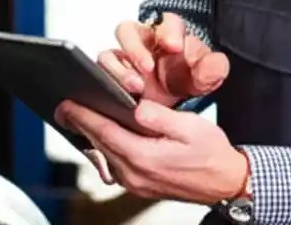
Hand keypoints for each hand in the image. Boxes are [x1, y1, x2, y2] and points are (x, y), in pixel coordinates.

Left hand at [56, 99, 248, 204]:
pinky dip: (106, 147)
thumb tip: (136, 107)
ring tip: (81, 116)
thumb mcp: (190, 127)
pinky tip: (105, 134)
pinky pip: (114, 164)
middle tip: (65, 107)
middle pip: (99, 145)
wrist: (226, 183)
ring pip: (105, 155)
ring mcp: (136, 183)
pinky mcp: (139, 186)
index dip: (84, 117)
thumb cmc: (212, 155)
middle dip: (81, 124)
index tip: (67, 104)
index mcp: (145, 157)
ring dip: (92, 136)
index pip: (105, 133)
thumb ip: (159, 117)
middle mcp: (136, 174)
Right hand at [97, 14, 227, 107]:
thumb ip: (213, 69)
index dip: (169, 31)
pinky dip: (106, 83)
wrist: (171, 96)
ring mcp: (122, 58)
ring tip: (135, 87)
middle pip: (128, 31)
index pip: (167, 22)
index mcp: (167, 33)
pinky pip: (100, 75)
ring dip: (119, 70)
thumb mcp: (204, 76)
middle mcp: (140, 41)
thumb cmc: (183, 76)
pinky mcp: (111, 76)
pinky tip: (117, 96)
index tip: (174, 47)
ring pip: (110, 54)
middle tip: (147, 68)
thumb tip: (216, 64)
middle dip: (136, 49)